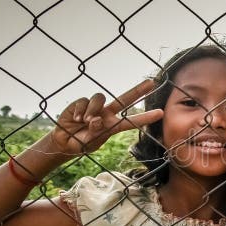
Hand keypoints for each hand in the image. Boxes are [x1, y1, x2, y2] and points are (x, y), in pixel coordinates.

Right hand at [49, 79, 163, 155]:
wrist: (64, 142)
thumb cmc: (81, 143)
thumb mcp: (89, 142)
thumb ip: (94, 132)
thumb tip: (95, 119)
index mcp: (113, 126)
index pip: (132, 120)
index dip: (145, 117)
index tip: (161, 113)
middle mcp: (107, 114)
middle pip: (125, 99)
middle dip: (138, 90)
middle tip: (151, 82)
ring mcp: (95, 107)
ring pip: (100, 98)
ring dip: (92, 110)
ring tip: (84, 122)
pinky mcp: (81, 103)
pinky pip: (84, 101)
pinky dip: (79, 110)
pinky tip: (75, 119)